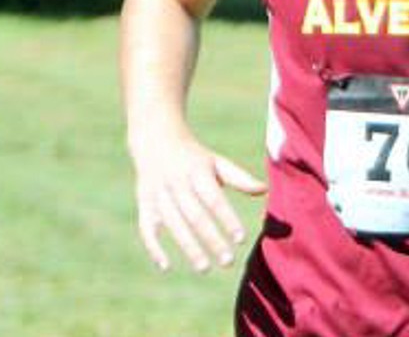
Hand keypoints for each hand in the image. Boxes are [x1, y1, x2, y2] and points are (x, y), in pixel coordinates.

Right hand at [132, 134, 265, 272]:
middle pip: (194, 215)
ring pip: (173, 224)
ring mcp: (158, 193)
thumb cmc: (194, 158)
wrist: (155, 139)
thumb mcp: (217, 162)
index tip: (241, 239)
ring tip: (205, 268)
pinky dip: (153, 248)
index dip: (227, 219)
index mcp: (197, 170)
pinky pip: (146, 228)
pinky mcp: (144, 204)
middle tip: (228, 261)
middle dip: (211, 239)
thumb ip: (240, 178)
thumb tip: (264, 190)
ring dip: (188, 247)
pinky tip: (166, 267)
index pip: (213, 198)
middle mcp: (176, 182)